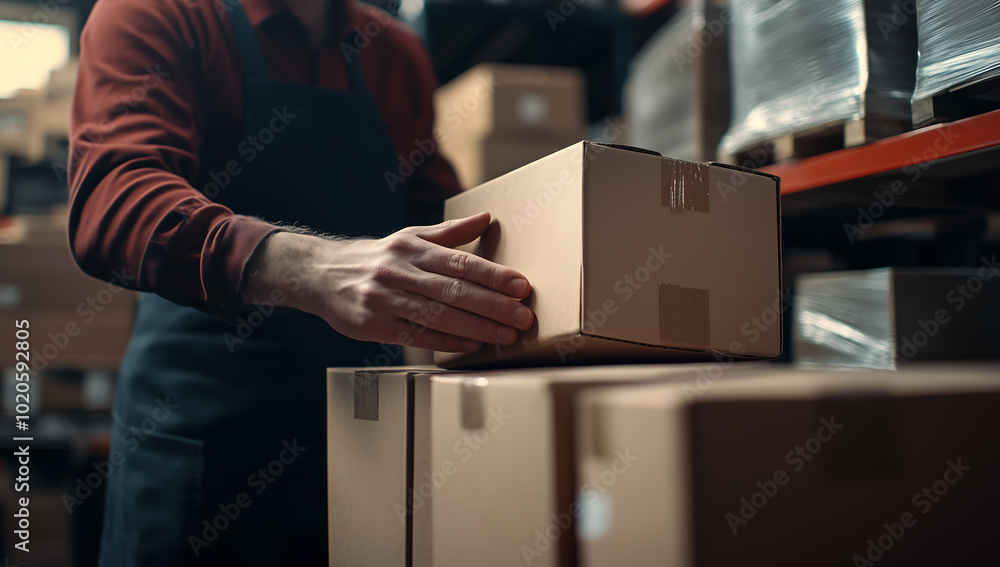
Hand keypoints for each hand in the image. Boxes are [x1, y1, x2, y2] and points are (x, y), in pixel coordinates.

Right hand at [242, 213, 532, 351]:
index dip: (493, 275)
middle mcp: (400, 271)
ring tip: (507, 335)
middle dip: (493, 305)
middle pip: (454, 291)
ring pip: (438, 315)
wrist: (322, 274)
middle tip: (523, 316)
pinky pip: (416, 335)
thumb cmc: (379, 257)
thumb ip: (450, 233)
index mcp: (413, 248)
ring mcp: (386, 299)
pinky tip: (473, 344)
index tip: (522, 285)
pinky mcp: (374, 324)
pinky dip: (447, 340)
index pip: (460, 262)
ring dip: (477, 327)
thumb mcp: (410, 237)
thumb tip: (487, 217)